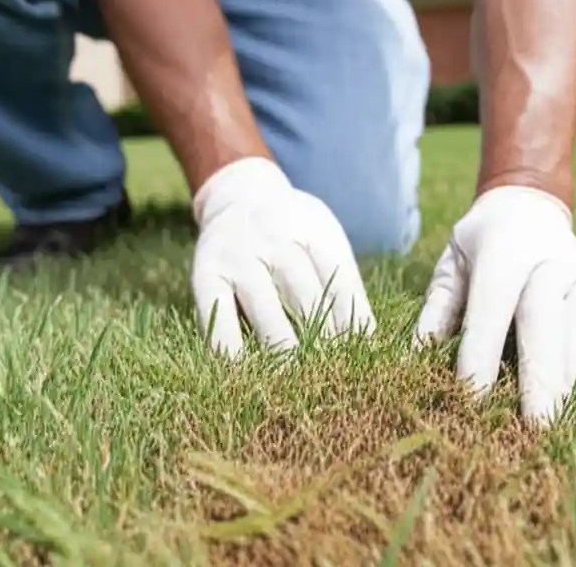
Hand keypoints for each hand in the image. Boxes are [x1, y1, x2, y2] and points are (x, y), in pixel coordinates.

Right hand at [191, 157, 375, 356]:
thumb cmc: (295, 232)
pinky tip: (243, 375)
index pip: (341, 281)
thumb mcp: (325, 241)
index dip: (352, 323)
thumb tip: (370, 343)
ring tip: (295, 382)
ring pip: (265, 310)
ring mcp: (238, 257)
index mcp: (313, 232)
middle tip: (334, 376)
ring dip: (282, 348)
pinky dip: (231, 350)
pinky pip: (218, 318)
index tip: (362, 357)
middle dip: (323, 340)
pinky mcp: (205, 275)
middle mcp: (275, 240)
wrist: (240, 193)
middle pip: (305, 296)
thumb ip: (344, 286)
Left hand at [413, 186, 575, 422]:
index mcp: (504, 251)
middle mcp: (551, 260)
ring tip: (563, 427)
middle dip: (541, 378)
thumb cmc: (480, 248)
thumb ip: (435, 313)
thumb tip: (412, 363)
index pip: (493, 306)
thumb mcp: (450, 267)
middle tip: (536, 428)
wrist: (529, 206)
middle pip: (547, 322)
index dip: (482, 353)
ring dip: (574, 383)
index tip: (473, 399)